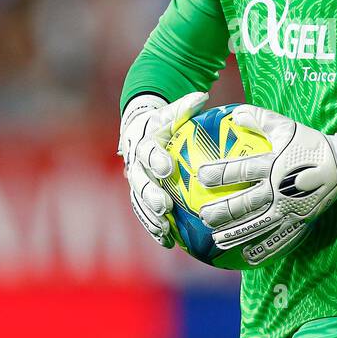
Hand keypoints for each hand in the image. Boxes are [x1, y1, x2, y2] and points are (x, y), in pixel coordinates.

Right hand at [117, 91, 207, 247]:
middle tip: (164, 207)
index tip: (167, 168)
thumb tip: (202, 95)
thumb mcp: (173, 111)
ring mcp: (134, 180)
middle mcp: (134, 162)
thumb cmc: (164, 122)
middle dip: (150, 194)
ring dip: (150, 217)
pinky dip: (153, 228)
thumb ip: (185, 106)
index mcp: (143, 141)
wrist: (138, 130)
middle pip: (138, 181)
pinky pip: (143, 213)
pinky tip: (168, 242)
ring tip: (165, 230)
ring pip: (138, 201)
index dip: (155, 159)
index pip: (147, 150)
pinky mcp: (137, 195)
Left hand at [196, 105, 336, 260]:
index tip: (200, 177)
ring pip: (258, 225)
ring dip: (236, 233)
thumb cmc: (310, 143)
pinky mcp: (301, 221)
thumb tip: (234, 113)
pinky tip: (249, 257)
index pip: (240, 170)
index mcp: (273, 165)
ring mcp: (290, 208)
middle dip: (222, 211)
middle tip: (203, 216)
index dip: (219, 173)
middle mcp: (279, 189)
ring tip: (217, 240)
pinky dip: (265, 249)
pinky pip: (281, 238)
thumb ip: (259, 118)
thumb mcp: (286, 126)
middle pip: (245, 203)